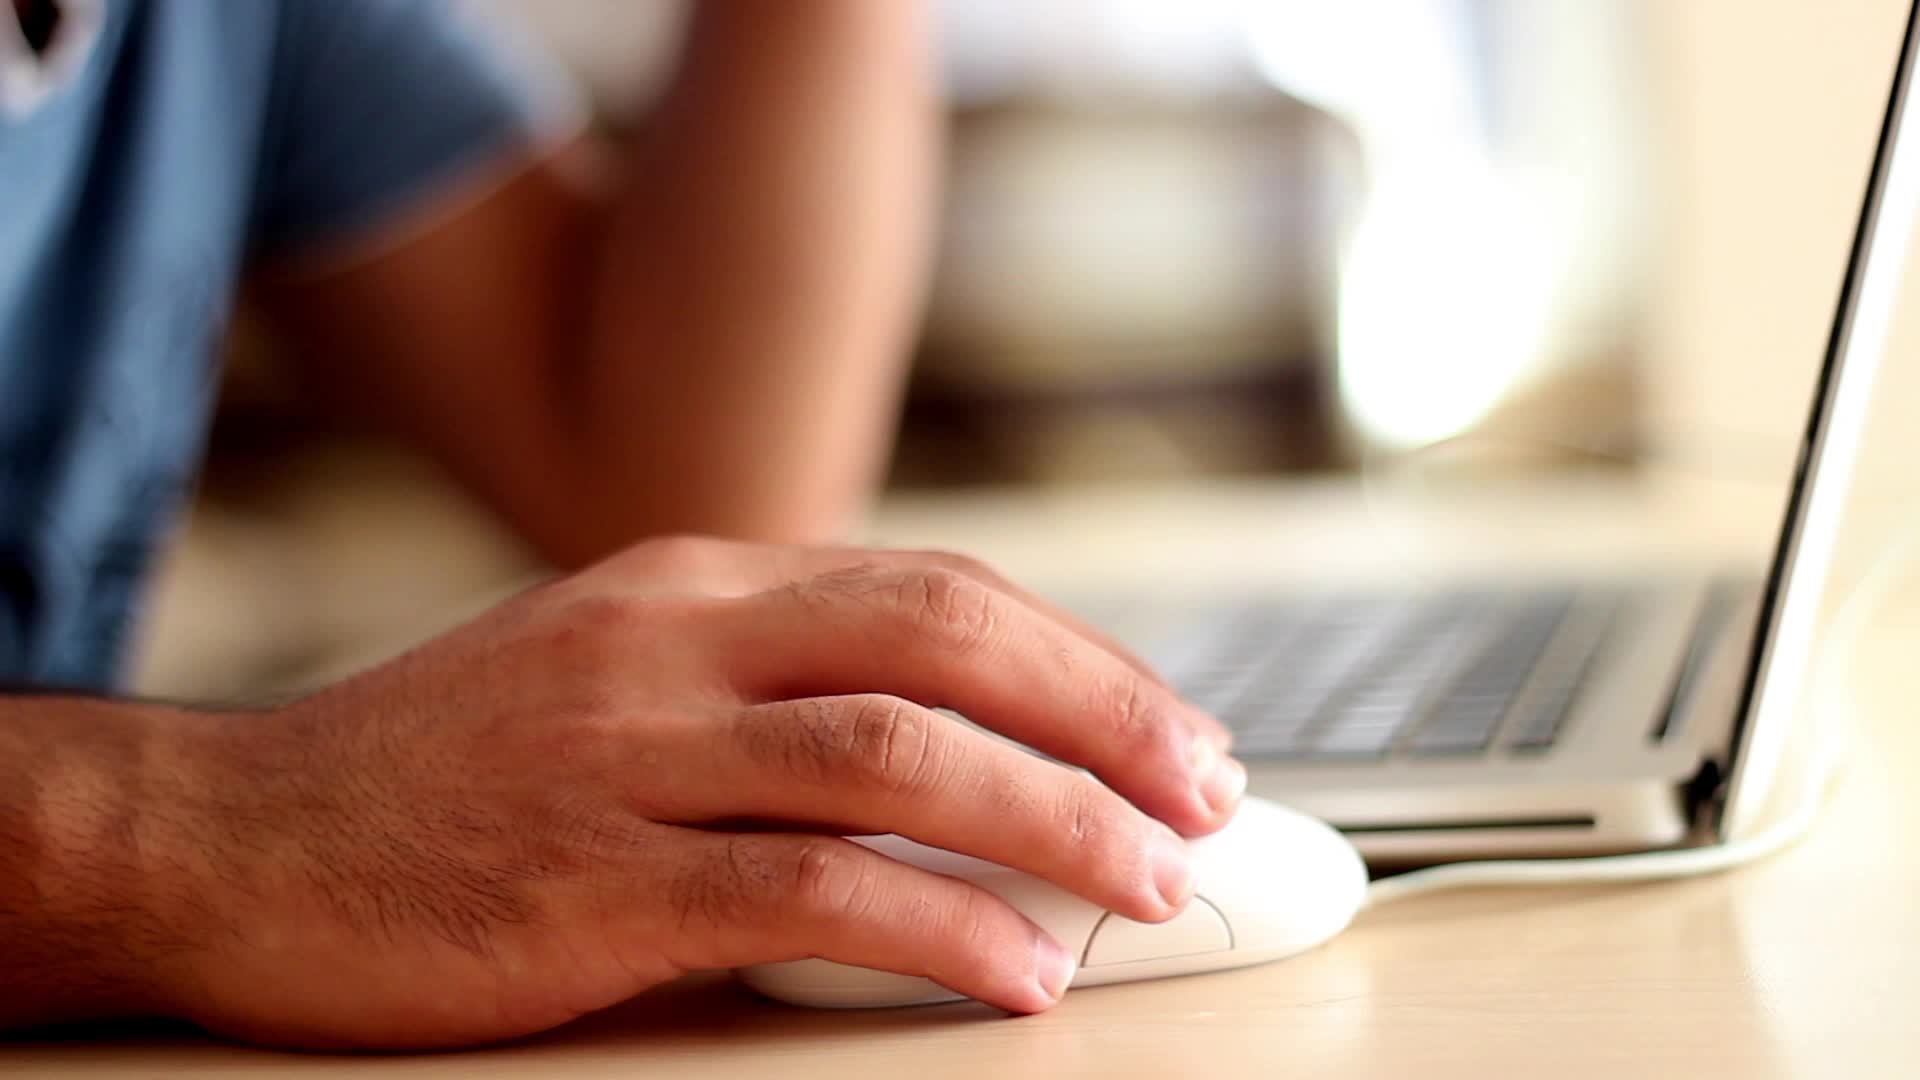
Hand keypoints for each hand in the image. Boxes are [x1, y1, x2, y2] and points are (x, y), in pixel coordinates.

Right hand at [159, 537, 1243, 1048]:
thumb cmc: (440, 771)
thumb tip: (944, 743)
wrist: (235, 838)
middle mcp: (674, 641)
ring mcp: (630, 753)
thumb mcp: (610, 675)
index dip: (1079, 658)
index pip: (935, 591)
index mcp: (692, 584)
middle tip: (1209, 789)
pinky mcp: (592, 878)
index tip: (1171, 727)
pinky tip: (1013, 971)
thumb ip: (759, 685)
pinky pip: (804, 890)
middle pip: (942, 637)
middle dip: (1104, 711)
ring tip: (1150, 881)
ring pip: (895, 753)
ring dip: (1052, 817)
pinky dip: (935, 928)